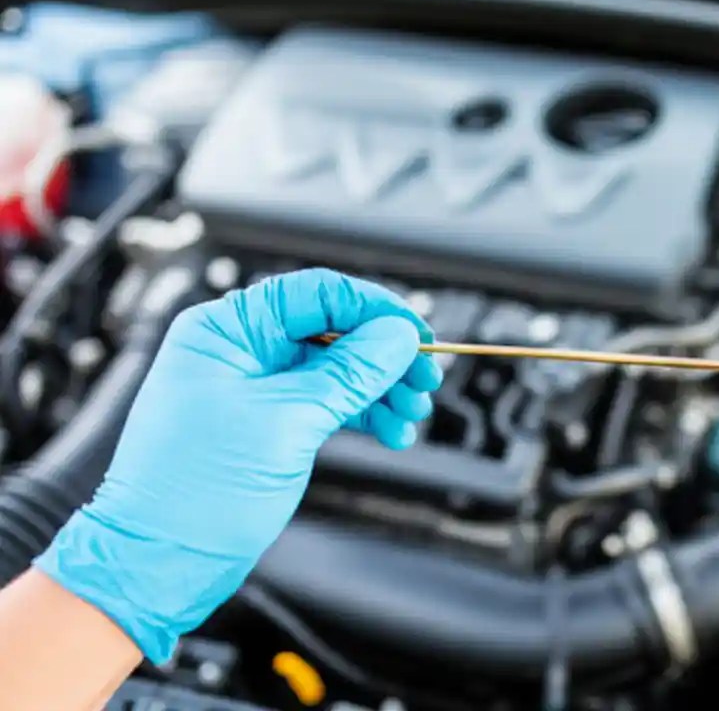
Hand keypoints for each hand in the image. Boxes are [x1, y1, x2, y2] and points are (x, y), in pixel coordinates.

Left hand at [35, 269, 441, 662]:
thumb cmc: (192, 494)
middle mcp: (239, 350)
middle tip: (423, 380)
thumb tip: (397, 335)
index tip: (417, 335)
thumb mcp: (287, 422)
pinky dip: (363, 413)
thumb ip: (349, 373)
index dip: (374, 310)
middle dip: (384, 356)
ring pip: (337, 368)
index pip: (316, 294)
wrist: (157, 563)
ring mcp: (253, 387)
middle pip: (333, 331)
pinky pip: (328, 401)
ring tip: (410, 414)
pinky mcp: (268, 422)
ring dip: (381, 388)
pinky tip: (391, 431)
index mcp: (226, 331)